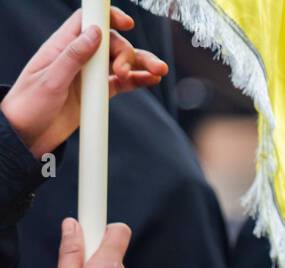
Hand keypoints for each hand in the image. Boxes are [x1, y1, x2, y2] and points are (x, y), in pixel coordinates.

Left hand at [0, 7, 167, 158]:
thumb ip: (73, 55)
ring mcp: (90, 76)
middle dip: (126, 52)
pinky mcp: (98, 94)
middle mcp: (78, 58)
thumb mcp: (49, 80)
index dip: (108, 17)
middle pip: (111, 43)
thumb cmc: (28, 105)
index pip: (87, 21)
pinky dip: (139, 80)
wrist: (27, 136)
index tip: (127, 23)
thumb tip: (95, 32)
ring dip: (141, 64)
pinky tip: (152, 80)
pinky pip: (123, 83)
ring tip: (159, 72)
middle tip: (124, 71)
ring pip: (121, 62)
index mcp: (61, 47)